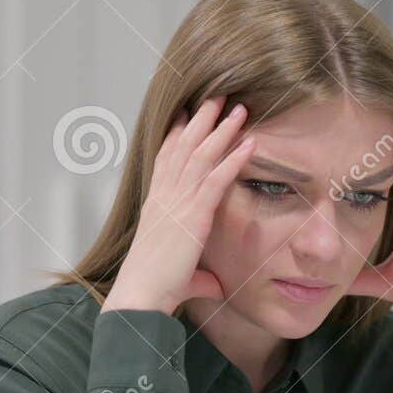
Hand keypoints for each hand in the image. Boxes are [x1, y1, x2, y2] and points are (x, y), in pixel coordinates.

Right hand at [102, 96, 256, 314]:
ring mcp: (178, 203)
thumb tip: (214, 286)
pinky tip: (250, 142)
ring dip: (221, 129)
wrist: (141, 297)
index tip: (188, 111)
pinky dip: (234, 158)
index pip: (167, 158)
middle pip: (184, 146)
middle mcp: (165, 196)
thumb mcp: (182, 275)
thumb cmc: (157, 289)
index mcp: (158, 204)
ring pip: (201, 155)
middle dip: (202, 119)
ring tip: (239, 107)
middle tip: (217, 95)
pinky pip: (217, 180)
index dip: (177, 132)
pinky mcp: (194, 216)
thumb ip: (200, 275)